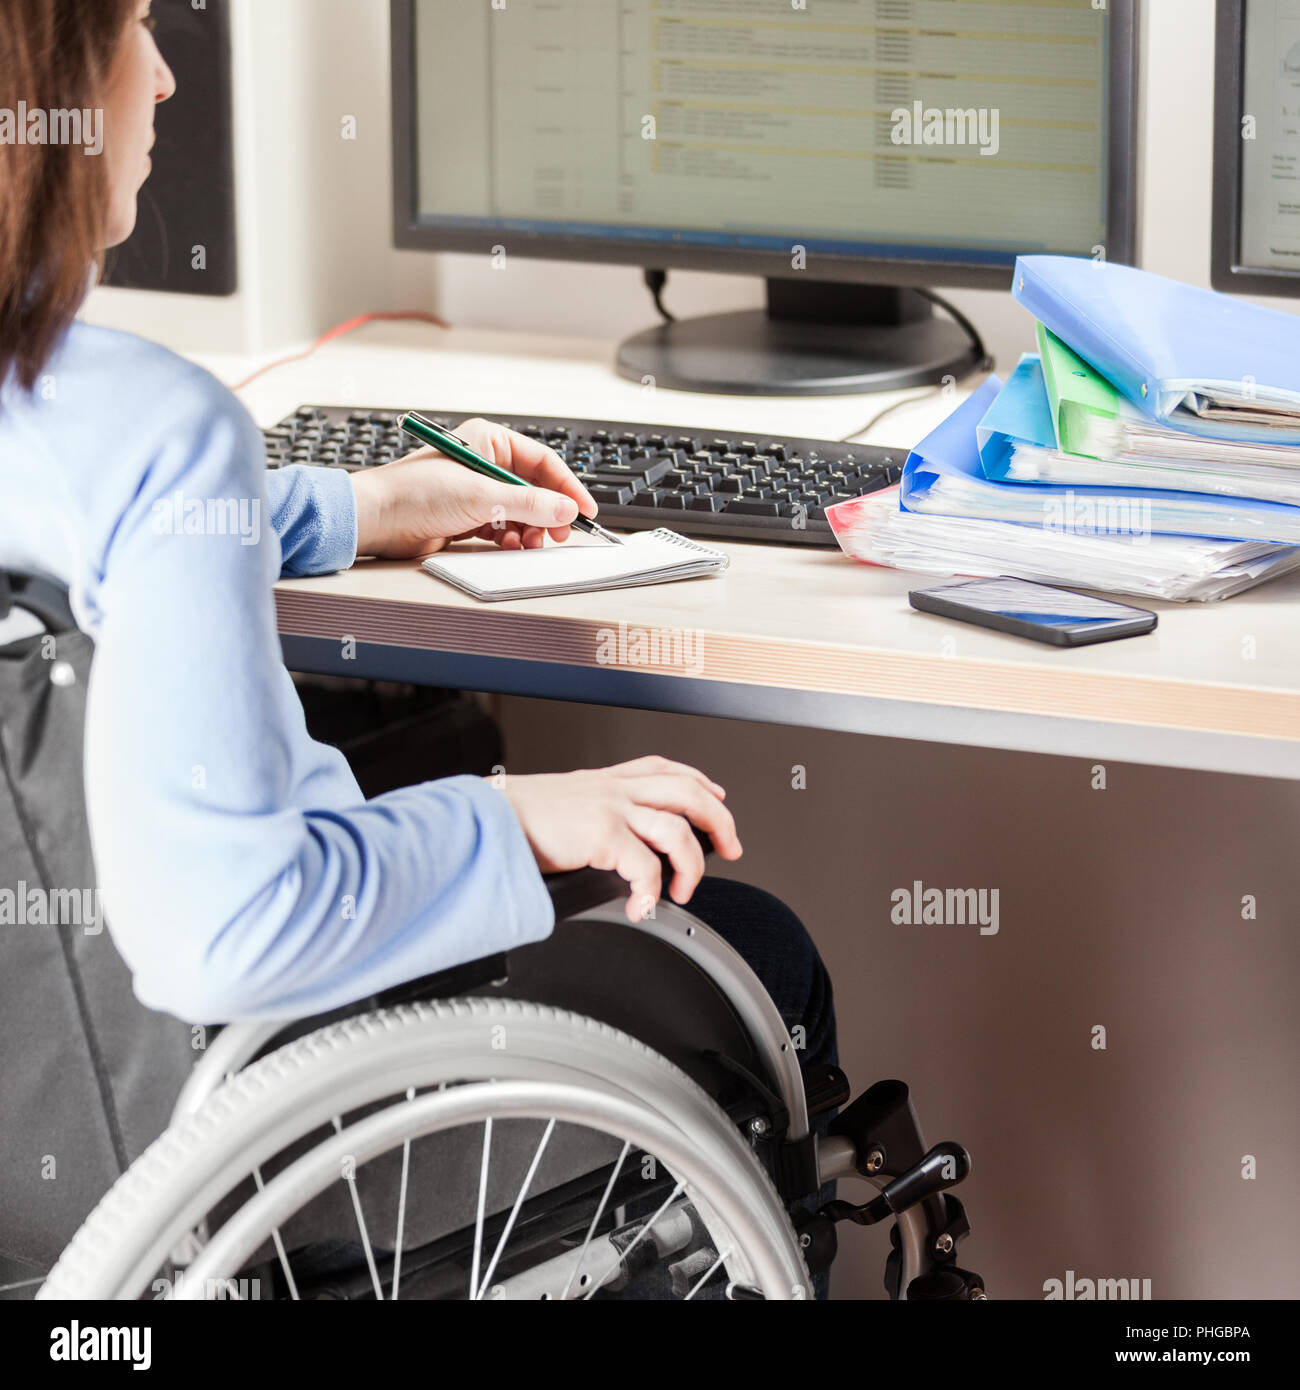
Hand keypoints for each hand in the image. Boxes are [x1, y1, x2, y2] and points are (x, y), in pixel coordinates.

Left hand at [349, 417, 598, 558]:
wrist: (377, 520)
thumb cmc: (415, 493)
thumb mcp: (481, 496)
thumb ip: (529, 504)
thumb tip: (567, 510)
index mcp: (490, 442)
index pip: (544, 462)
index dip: (568, 487)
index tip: (584, 510)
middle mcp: (486, 464)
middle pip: (537, 490)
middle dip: (550, 514)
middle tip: (560, 535)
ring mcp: (478, 492)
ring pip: (523, 512)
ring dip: (531, 530)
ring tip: (528, 543)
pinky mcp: (470, 517)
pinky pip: (506, 528)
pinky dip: (513, 539)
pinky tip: (510, 546)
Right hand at [495, 756, 743, 922]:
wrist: (482, 821)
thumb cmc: (509, 821)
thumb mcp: (558, 807)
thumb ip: (586, 819)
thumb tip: (602, 849)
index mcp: (604, 781)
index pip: (665, 768)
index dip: (700, 780)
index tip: (718, 796)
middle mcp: (613, 789)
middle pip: (690, 790)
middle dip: (722, 819)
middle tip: (732, 847)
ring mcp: (610, 808)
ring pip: (680, 827)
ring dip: (693, 864)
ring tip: (685, 889)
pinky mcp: (602, 834)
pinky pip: (647, 866)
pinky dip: (652, 891)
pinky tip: (642, 906)